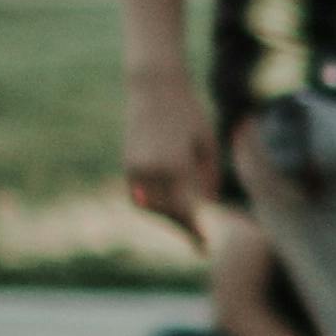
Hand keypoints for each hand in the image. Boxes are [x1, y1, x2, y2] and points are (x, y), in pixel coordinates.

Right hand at [122, 73, 217, 246]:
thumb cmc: (189, 113)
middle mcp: (151, 168)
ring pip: (149, 206)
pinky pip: (139, 193)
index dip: (195, 231)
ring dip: (166, 218)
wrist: (154, 87)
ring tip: (186, 224)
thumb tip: (208, 204)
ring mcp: (135, 165)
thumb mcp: (208, 144)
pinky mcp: (127, 161)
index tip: (205, 247)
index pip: (185, 209)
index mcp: (175, 165)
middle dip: (182, 227)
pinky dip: (153, 204)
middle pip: (167, 212)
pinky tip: (171, 207)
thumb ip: (208, 177)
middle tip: (198, 240)